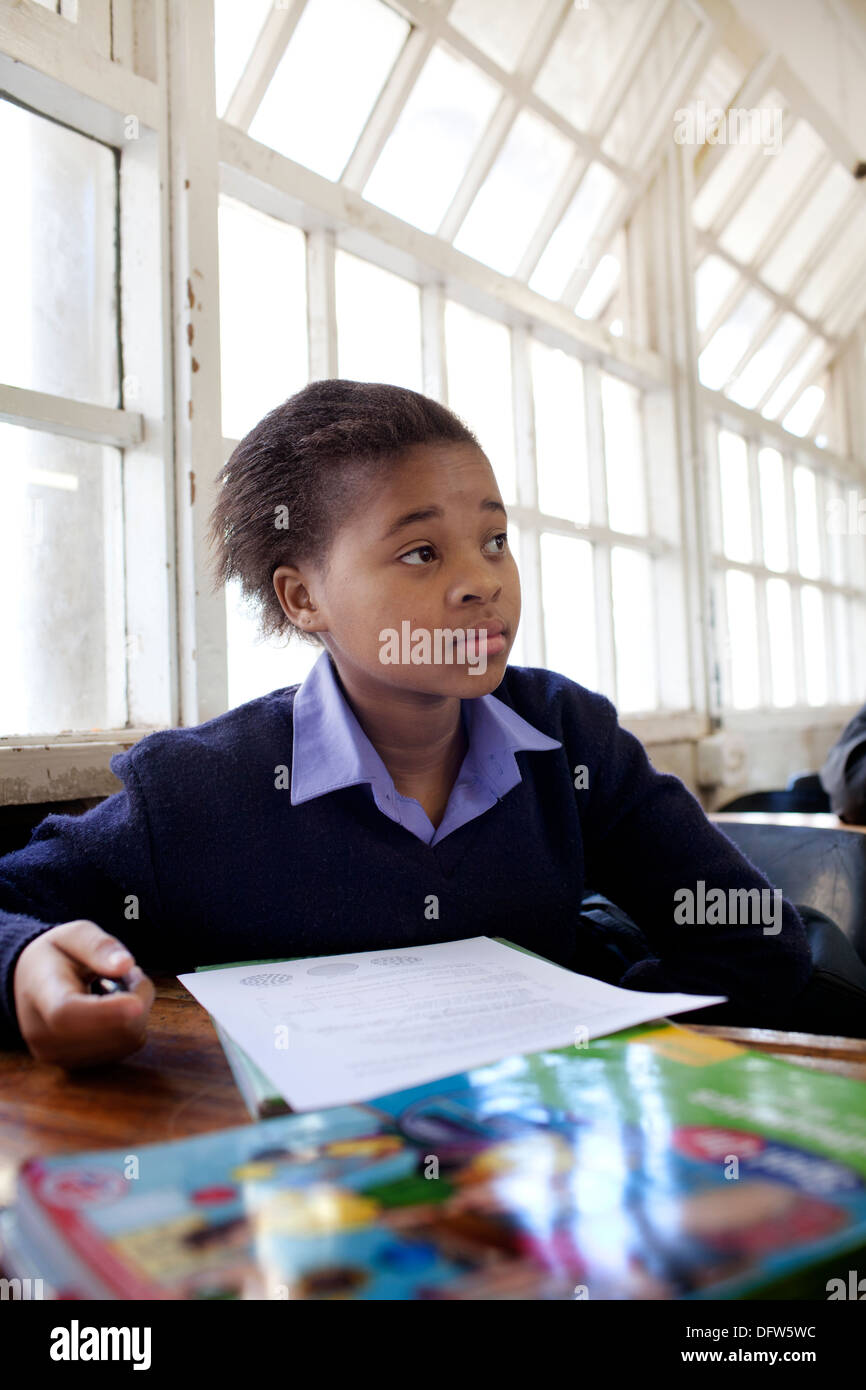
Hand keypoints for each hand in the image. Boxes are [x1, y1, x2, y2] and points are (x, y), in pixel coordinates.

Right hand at [12, 920, 154, 1066]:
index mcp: (41, 993)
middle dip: (138, 996)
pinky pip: (126, 1048)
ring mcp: (59, 1055)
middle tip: (129, 972)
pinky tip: (114, 1008)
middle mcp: (44, 1034)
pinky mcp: (77, 1065)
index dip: (105, 1012)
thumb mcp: (74, 935)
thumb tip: (126, 965)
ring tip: (117, 987)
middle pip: (111, 1031)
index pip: (67, 1014)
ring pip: (127, 1040)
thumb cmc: (56, 956)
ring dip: (137, 1011)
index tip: (136, 1002)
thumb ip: (99, 946)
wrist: (31, 983)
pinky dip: (131, 1025)